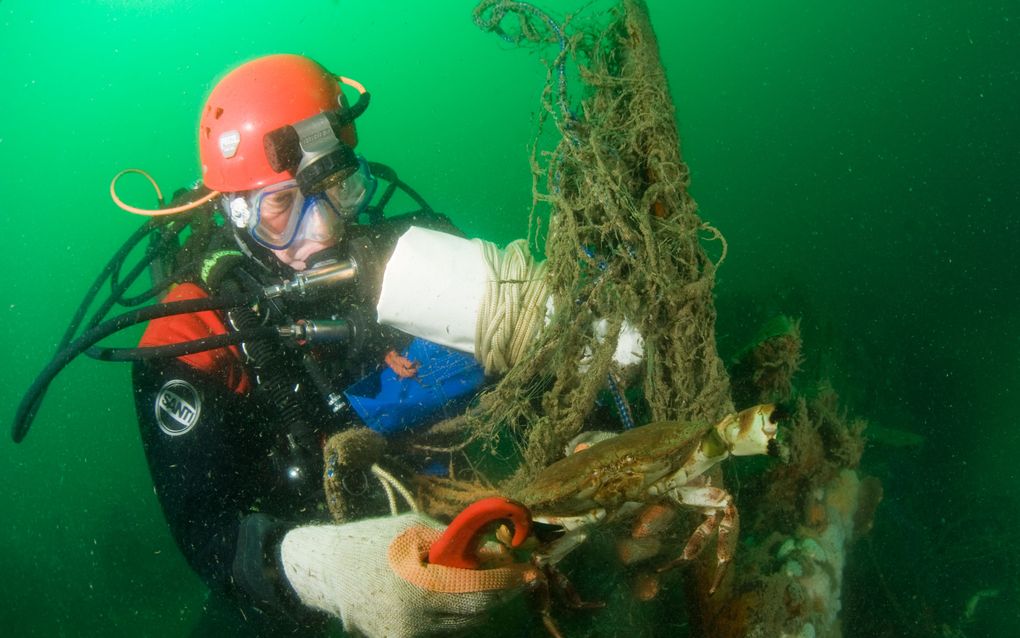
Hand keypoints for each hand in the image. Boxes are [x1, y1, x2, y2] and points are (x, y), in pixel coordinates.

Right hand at [280, 513, 535, 636]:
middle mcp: (416, 612)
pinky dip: (456, 616)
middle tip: (521, 578)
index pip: (481, 583)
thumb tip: (497, 552)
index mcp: (421, 578)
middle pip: (478, 609)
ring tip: (494, 583)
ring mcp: (408, 632)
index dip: (510, 578)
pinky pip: (442, 631)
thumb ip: (455, 542)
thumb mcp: (415, 529)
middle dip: (503, 593)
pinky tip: (457, 598)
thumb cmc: (373, 541)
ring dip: (483, 604)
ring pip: (464, 623)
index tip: (530, 569)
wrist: (327, 571)